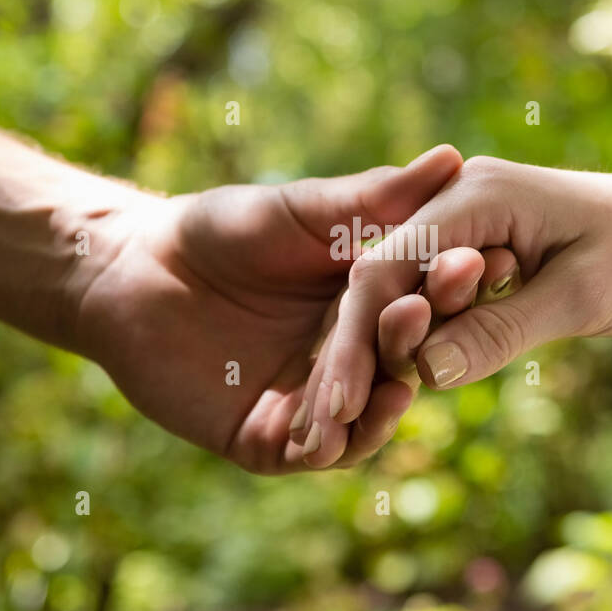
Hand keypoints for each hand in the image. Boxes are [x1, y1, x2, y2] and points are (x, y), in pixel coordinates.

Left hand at [64, 146, 515, 473]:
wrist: (132, 270)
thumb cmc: (221, 228)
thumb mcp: (303, 210)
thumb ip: (373, 200)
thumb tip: (451, 158)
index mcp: (368, 305)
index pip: (425, 307)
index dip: (449, 292)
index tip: (479, 265)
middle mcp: (349, 357)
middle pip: (401, 365)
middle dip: (416, 346)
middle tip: (422, 319)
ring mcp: (311, 401)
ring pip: (365, 419)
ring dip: (382, 406)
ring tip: (396, 385)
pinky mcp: (267, 438)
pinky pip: (312, 452)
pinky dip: (331, 442)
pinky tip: (341, 423)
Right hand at [291, 155, 611, 466]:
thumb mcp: (582, 295)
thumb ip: (501, 330)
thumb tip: (425, 374)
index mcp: (475, 198)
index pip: (387, 266)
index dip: (355, 339)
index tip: (334, 408)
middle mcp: (457, 208)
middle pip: (380, 285)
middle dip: (351, 356)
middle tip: (319, 436)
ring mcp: (465, 233)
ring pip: (400, 299)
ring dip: (376, 359)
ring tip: (338, 431)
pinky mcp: (480, 261)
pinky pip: (432, 307)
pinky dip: (417, 350)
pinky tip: (390, 398)